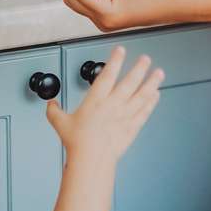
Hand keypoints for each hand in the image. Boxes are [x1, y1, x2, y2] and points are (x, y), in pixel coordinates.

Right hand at [45, 45, 162, 165]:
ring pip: (141, 95)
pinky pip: (144, 112)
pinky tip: (156, 95)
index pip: (108, 75)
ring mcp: (124, 116)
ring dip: (151, 83)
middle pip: (130, 82)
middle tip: (146, 59)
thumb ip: (54, 112)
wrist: (91, 160)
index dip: (115, 60)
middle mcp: (112, 105)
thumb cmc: (77, 142)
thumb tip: (51, 105)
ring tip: (159, 73)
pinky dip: (151, 103)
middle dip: (139, 68)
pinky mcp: (131, 128)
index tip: (120, 50)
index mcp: (96, 100)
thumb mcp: (60, 124)